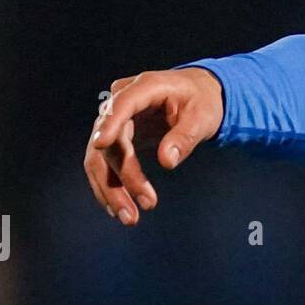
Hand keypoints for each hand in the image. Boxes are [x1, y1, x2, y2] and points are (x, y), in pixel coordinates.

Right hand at [83, 67, 223, 225]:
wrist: (197, 94)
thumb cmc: (202, 101)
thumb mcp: (203, 117)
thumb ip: (185, 137)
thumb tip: (167, 161)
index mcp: (146, 86)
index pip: (121, 105)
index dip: (110, 124)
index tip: (101, 144)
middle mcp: (123, 100)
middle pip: (111, 141)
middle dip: (121, 178)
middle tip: (134, 211)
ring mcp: (115, 119)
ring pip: (101, 157)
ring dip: (111, 189)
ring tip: (129, 218)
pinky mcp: (115, 136)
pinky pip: (105, 163)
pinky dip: (111, 185)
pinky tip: (120, 208)